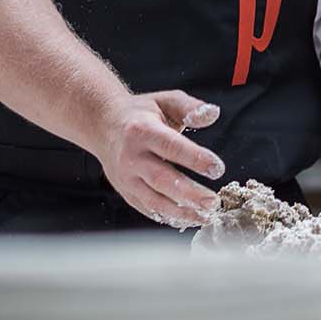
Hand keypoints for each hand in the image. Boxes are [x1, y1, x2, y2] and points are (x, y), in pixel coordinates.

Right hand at [92, 90, 223, 227]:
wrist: (103, 125)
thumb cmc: (140, 113)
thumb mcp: (165, 100)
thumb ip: (190, 107)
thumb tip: (213, 113)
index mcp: (142, 130)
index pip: (171, 147)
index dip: (195, 159)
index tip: (217, 168)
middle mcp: (131, 156)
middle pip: (162, 179)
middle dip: (190, 194)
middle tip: (214, 202)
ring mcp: (126, 177)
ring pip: (154, 200)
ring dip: (182, 212)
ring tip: (206, 216)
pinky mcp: (125, 191)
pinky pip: (147, 208)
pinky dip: (168, 216)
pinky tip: (188, 219)